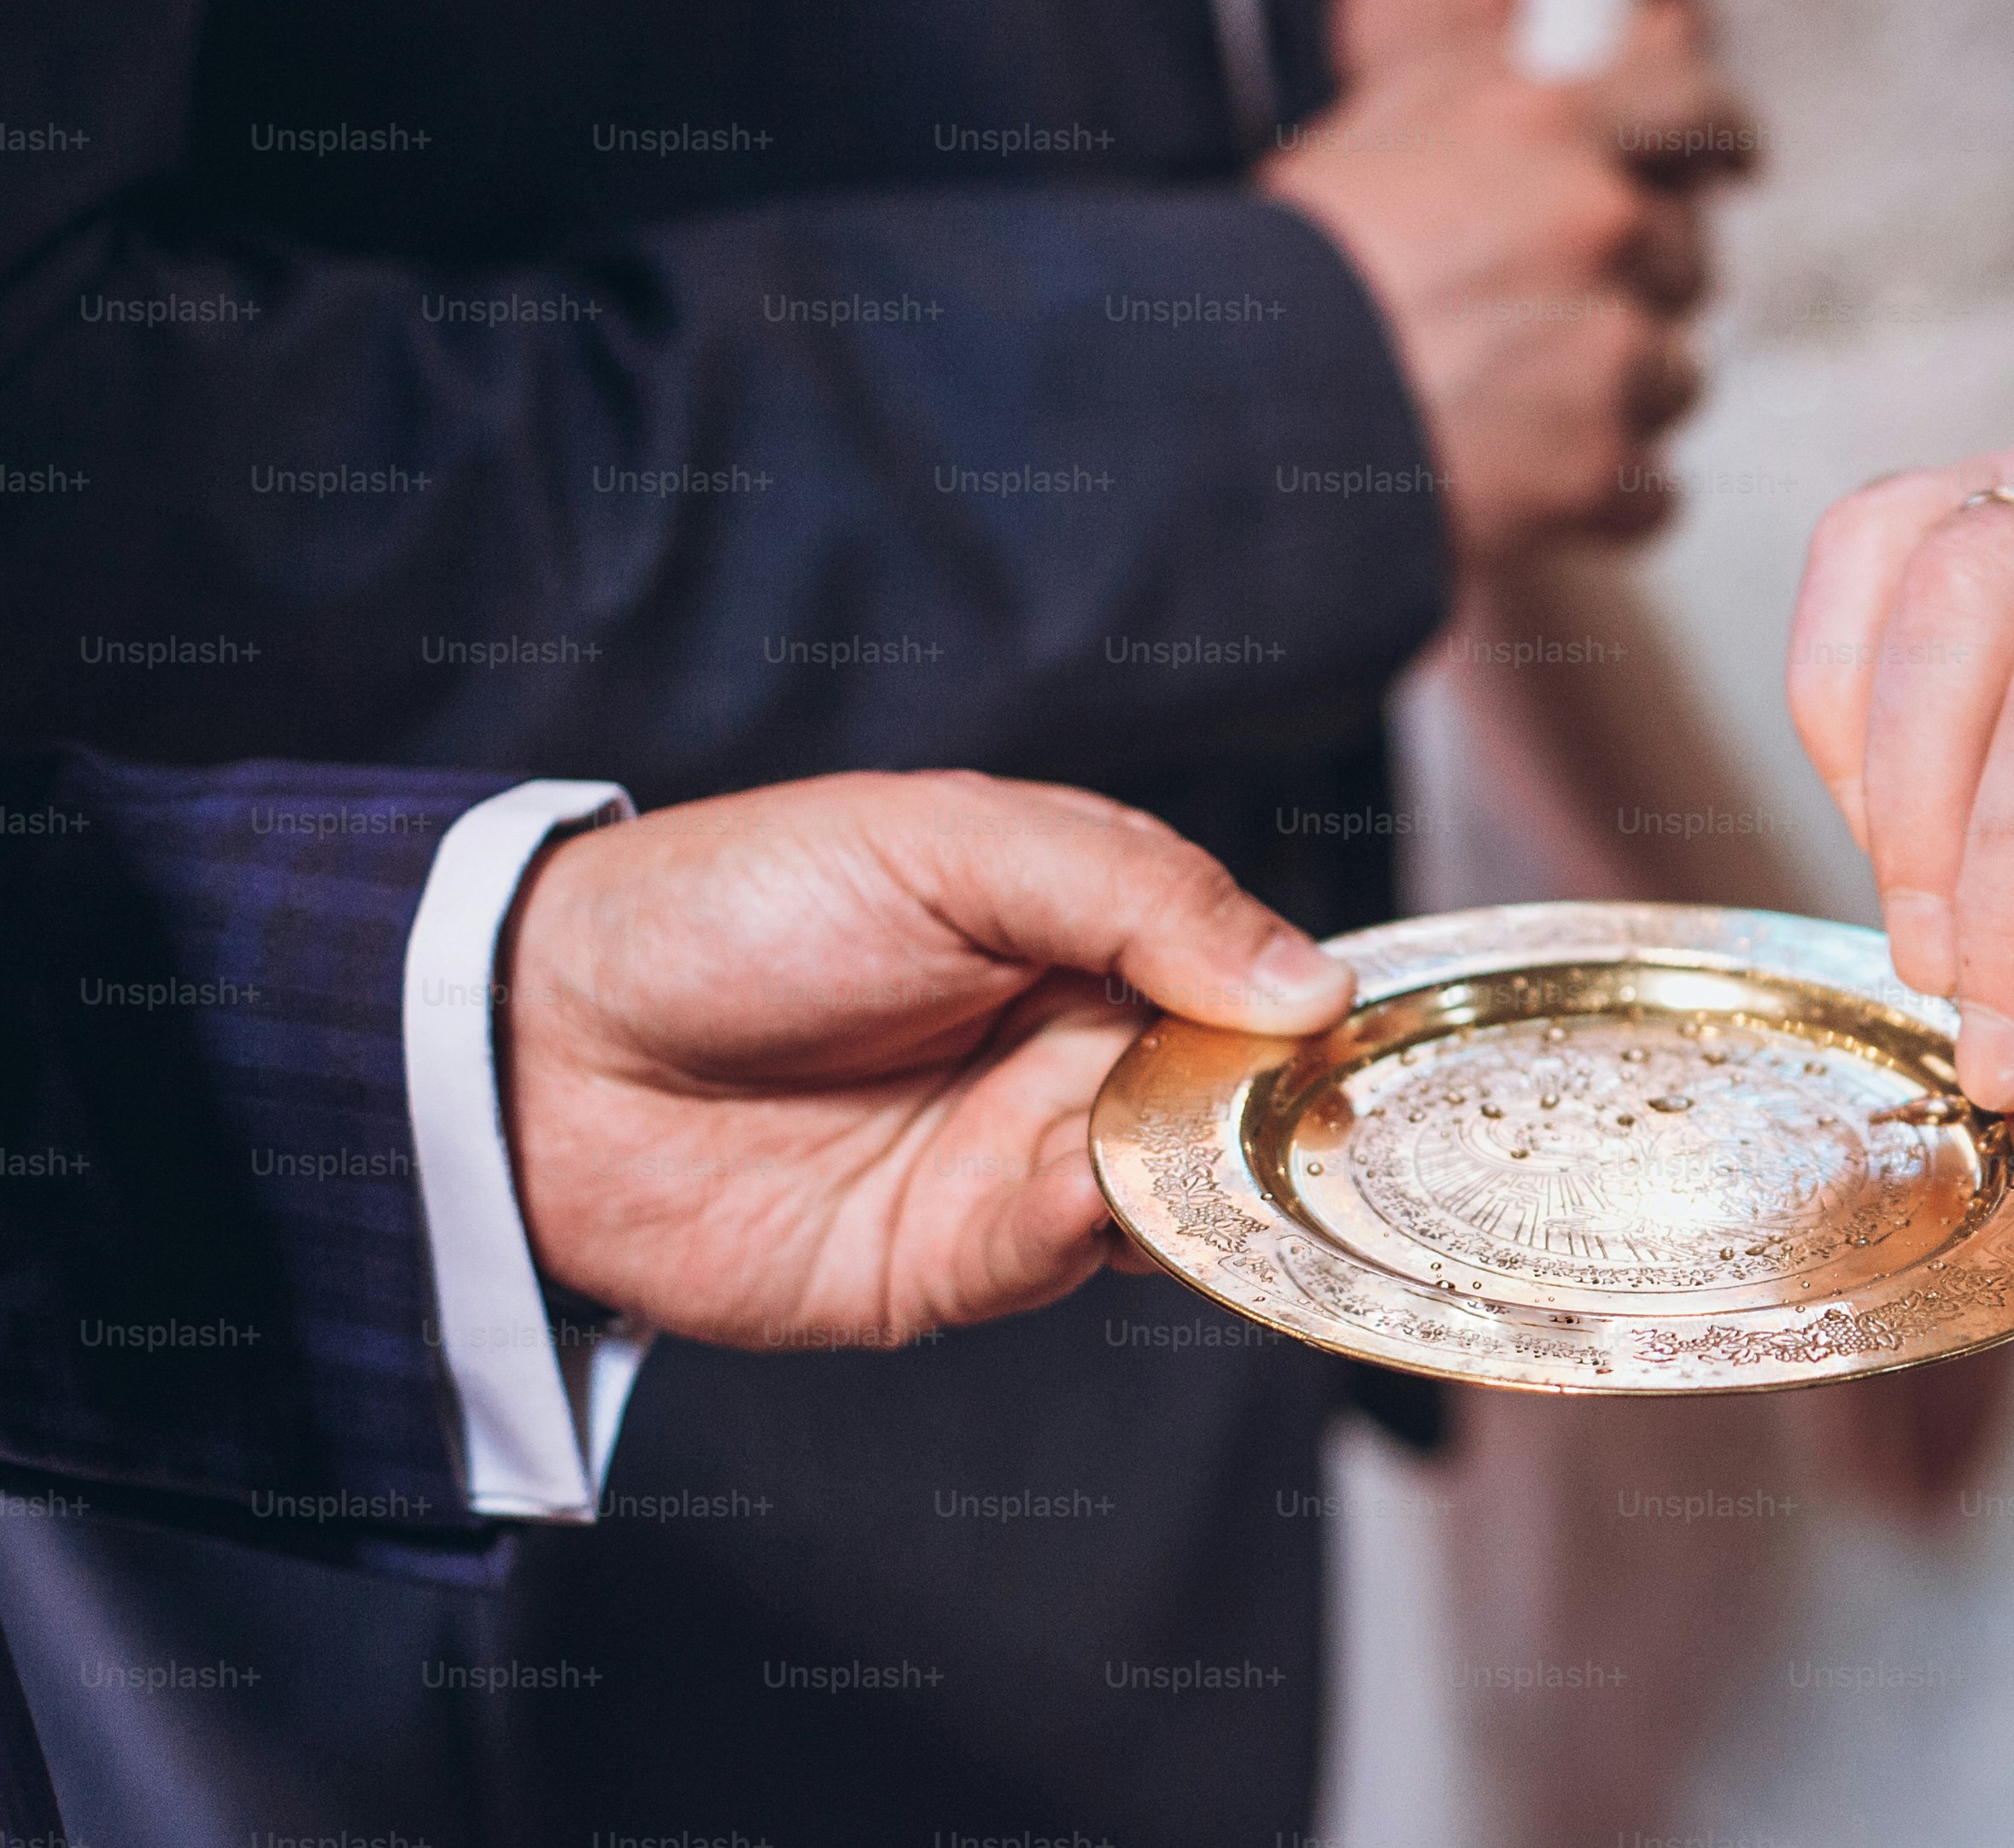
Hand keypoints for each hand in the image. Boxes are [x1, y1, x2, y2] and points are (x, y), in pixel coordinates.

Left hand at [500, 770, 1354, 1347]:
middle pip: (1245, 1093)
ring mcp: (1027, 1161)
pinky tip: (1095, 1194)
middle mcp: (1081, 1049)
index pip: (1256, 971)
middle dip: (1298, 1107)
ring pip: (1185, 1185)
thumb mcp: (951, 845)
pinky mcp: (965, 1263)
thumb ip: (1135, 896)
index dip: (1323, 1003)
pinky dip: (1105, 1233)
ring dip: (1215, 1175)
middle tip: (1341, 1110)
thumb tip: (1309, 982)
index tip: (1375, 1025)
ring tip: (1228, 1151)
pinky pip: (1074, 1258)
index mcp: (1095, 928)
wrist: (541, 1049)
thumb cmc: (739, 903)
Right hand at [1267, 0, 1753, 562]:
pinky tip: (1515, 483)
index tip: (1721, 161)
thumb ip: (1494, 79)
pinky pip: (1651, 488)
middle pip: (1686, 254)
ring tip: (1499, 405)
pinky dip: (1598, 495)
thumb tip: (1588, 35)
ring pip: (1674, 373)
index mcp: (1539, 117)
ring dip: (1612, 394)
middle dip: (1629, 288)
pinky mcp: (1603, 464)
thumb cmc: (1275, 281)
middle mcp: (1593, 219)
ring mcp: (1609, 346)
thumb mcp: (1370, 128)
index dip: (1714, 138)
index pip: (1695, 97)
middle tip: (1535, 318)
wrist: (1223, 425)